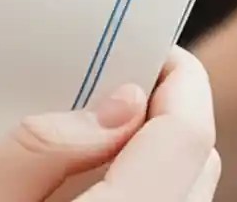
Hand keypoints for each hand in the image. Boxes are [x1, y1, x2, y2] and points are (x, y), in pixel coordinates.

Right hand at [0, 47, 216, 200]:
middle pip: (195, 162)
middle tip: (98, 96)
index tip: (151, 50)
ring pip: (178, 195)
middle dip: (154, 120)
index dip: (179, 80)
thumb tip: (118, 104)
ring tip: (47, 156)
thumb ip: (41, 150)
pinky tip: (43, 196)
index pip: (191, 133)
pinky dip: (120, 197)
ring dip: (132, 166)